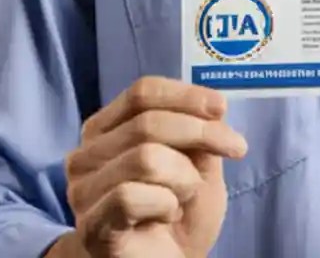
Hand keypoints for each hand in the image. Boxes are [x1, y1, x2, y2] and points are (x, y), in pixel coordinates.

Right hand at [54, 76, 248, 257]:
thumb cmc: (177, 213)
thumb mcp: (197, 163)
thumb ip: (197, 133)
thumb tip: (212, 108)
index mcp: (105, 131)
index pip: (142, 93)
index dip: (186, 96)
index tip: (222, 108)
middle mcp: (84, 156)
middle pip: (147, 122)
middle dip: (202, 133)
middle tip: (236, 149)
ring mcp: (82, 192)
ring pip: (145, 158)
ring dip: (184, 178)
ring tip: (184, 198)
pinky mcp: (91, 226)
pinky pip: (131, 197)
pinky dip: (165, 204)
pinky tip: (167, 216)